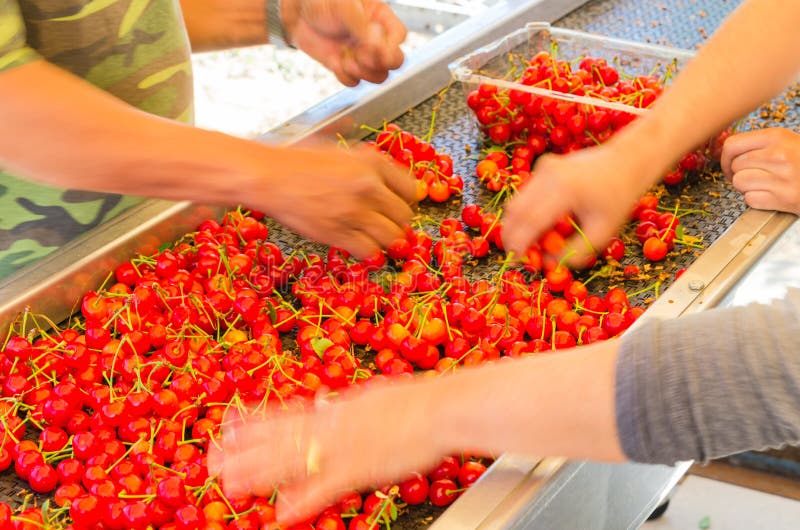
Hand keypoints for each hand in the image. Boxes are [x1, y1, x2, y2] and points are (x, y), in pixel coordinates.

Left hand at [209, 379, 445, 525]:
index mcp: (334, 409)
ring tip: (230, 486)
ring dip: (259, 475)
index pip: (285, 415)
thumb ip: (344, 406)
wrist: (441, 408)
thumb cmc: (415, 402)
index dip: (253, 424)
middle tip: (212, 462)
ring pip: (291, 461)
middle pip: (279, 440)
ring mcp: (342, 446)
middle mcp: (331, 425)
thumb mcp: (372, 397)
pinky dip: (302, 501)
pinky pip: (325, 488)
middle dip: (244, 453)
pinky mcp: (360, 468)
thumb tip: (325, 405)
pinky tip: (281, 513)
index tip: (226, 427)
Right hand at [253, 144, 415, 258]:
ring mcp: (354, 212)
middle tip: (386, 223)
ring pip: (391, 237)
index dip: (407, 199)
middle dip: (398, 222)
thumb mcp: (339, 150)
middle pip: (404, 215)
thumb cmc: (298, 161)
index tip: (399, 204)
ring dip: (386, 240)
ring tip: (376, 236)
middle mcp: (368, 187)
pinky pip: (369, 251)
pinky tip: (360, 244)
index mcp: (371, 162)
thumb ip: (367, 163)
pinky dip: (368, 252)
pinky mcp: (338, 234)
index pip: (411, 188)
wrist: (269, 177)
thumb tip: (389, 175)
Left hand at [282, 0, 406, 85]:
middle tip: (361, 55)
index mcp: (380, 18)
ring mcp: (361, 55)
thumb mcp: (344, 7)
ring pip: (378, 76)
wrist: (297, 14)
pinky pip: (354, 82)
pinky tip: (335, 61)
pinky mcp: (346, 67)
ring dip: (363, 72)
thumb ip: (362, 26)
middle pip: (395, 61)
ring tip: (346, 59)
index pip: (399, 36)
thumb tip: (376, 47)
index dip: (392, 46)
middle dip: (379, 63)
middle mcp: (375, 39)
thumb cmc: (322, 2)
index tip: (376, 47)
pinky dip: (345, 76)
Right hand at [502, 144, 649, 266]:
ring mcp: (543, 167)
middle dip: (511, 235)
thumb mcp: (603, 232)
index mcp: (565, 190)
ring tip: (530, 241)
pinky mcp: (543, 165)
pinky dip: (526, 211)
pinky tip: (541, 222)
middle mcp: (548, 174)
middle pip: (515, 210)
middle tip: (517, 254)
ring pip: (516, 201)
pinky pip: (526, 193)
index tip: (517, 261)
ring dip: (517, 224)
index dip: (520, 243)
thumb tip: (548, 263)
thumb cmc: (618, 198)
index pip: (531, 220)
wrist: (627, 161)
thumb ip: (575, 252)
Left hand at [721, 128, 799, 214]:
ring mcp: (781, 177)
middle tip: (753, 175)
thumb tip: (725, 151)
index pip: (732, 145)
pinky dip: (756, 199)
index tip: (730, 164)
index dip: (725, 157)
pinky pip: (750, 199)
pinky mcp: (784, 198)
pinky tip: (770, 194)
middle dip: (737, 173)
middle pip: (734, 166)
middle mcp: (778, 155)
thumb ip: (758, 144)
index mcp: (777, 137)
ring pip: (739, 182)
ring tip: (763, 184)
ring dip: (746, 186)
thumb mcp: (786, 142)